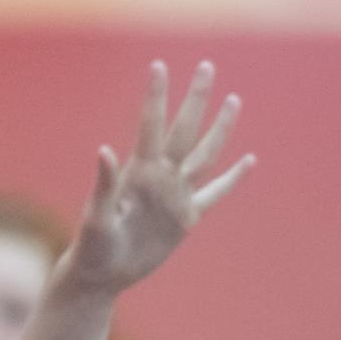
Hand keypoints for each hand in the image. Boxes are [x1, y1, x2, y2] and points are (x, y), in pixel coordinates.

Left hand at [59, 62, 252, 295]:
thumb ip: (101, 185)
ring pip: (206, 154)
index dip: (156, 97)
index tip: (158, 66)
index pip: (151, 126)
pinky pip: (216, 192)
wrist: (102, 273)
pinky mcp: (187, 217)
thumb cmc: (92, 247)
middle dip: (195, 99)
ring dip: (220, 128)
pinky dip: (233, 178)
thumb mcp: (95, 218)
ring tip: (234, 100)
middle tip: (206, 66)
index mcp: (139, 173)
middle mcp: (161, 177)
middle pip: (185, 130)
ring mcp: (177, 195)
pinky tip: (248, 161)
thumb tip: (104, 149)